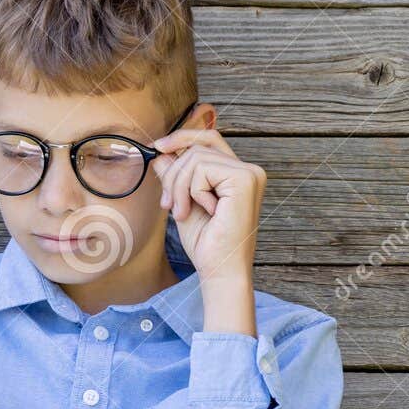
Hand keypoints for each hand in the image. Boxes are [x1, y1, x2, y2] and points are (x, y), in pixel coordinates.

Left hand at [151, 124, 264, 281]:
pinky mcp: (245, 179)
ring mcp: (249, 173)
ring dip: (179, 187)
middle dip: (174, 175)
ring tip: (183, 213)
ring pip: (195, 158)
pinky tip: (205, 211)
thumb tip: (161, 153)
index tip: (158, 147)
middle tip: (169, 205)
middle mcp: (248, 170)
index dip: (183, 138)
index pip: (209, 139)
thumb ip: (175, 176)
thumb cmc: (205, 243)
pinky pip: (202, 169)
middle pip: (197, 148)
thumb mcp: (183, 202)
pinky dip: (192, 191)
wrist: (219, 270)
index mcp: (237, 174)